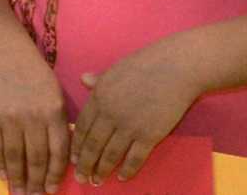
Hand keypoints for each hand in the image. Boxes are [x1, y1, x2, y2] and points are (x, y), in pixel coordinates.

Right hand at [0, 34, 71, 194]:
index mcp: (53, 112)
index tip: (52, 190)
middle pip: (36, 158)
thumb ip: (59, 124)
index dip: (55, 174)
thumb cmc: (34, 74)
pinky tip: (4, 175)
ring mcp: (9, 117)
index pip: (58, 151)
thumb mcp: (56, 95)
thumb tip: (62, 156)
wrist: (3, 52)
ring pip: (15, 155)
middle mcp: (32, 117)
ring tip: (19, 193)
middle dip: (36, 182)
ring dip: (18, 178)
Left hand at [69, 38, 203, 184]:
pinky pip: (135, 157)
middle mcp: (109, 114)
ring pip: (111, 154)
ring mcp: (129, 126)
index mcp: (98, 97)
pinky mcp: (149, 135)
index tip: (72, 159)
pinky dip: (127, 170)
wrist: (174, 69)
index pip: (82, 127)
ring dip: (102, 170)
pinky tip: (122, 177)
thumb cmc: (144, 65)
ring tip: (97, 181)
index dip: (76, 145)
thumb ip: (99, 81)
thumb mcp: (114, 70)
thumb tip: (83, 79)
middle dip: (85, 164)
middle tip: (81, 178)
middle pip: (92, 144)